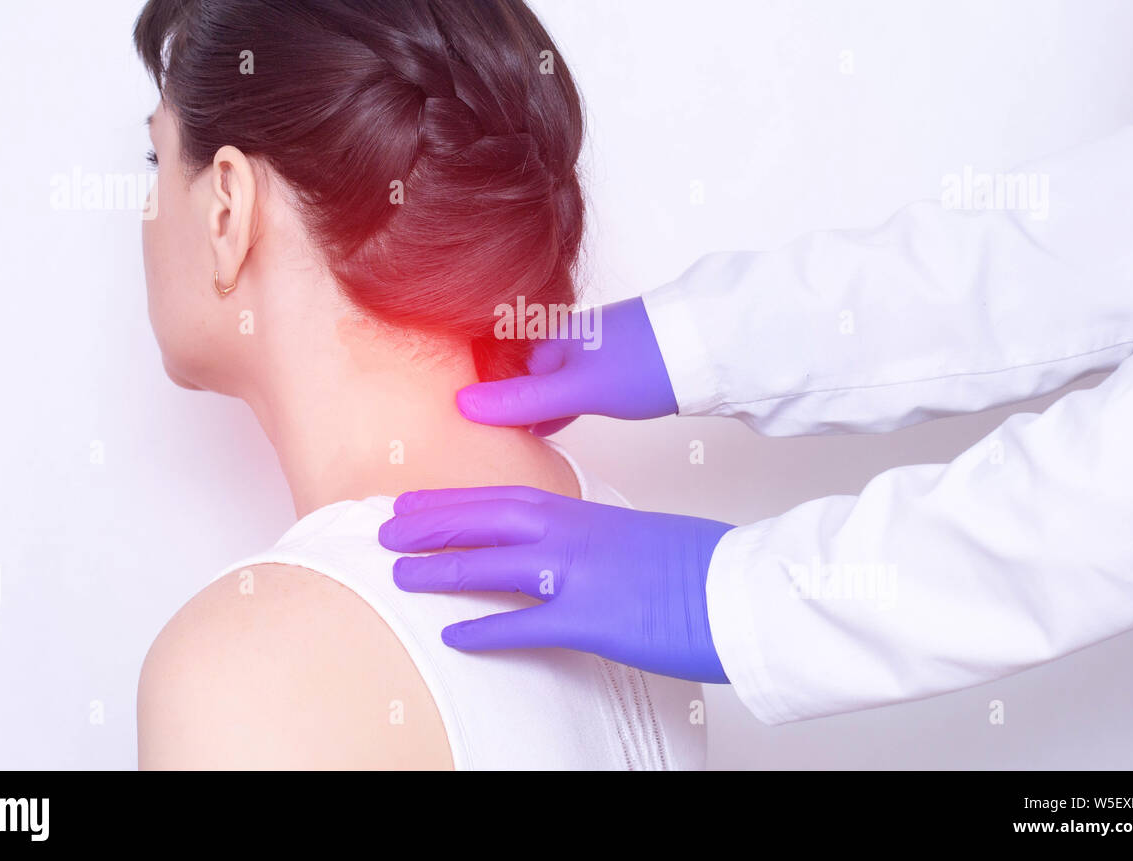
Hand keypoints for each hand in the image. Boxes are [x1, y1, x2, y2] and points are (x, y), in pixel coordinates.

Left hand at [379, 485, 732, 682]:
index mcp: (589, 513)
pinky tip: (453, 634)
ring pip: (496, 564)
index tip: (420, 501)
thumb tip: (573, 548)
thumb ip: (598, 537)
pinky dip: (487, 629)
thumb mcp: (642, 535)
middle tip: (387, 526)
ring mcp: (582, 574)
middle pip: (490, 519)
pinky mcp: (595, 619)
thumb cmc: (701, 564)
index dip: (458, 501)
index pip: (508, 497)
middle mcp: (577, 536)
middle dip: (435, 522)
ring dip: (444, 567)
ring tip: (399, 573)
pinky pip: (528, 625)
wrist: (745, 587)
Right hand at [457, 296, 677, 436]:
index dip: (469, 391)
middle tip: (465, 438)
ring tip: (497, 439)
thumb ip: (521, 399)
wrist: (706, 348)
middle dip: (493, 402)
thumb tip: (462, 403)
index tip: (446, 419)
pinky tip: (545, 427)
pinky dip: (551, 408)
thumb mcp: (576, 388)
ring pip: (541, 385)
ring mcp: (585, 355)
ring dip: (523, 408)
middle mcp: (560, 341)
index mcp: (546, 338)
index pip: (491, 366)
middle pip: (515, 376)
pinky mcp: (607, 369)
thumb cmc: (643, 362)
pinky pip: (564, 391)